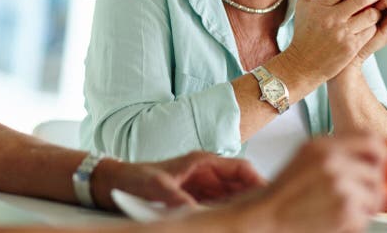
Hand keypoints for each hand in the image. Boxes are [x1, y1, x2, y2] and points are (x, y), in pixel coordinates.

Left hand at [91, 151, 265, 208]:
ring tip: (257, 222)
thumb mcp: (157, 186)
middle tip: (269, 215)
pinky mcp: (196, 202)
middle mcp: (207, 174)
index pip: (241, 168)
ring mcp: (203, 189)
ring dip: (244, 209)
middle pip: (242, 185)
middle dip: (256, 198)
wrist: (116, 183)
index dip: (258, 180)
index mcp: (203, 162)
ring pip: (234, 199)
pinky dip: (229, 217)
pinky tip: (236, 225)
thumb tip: (196, 214)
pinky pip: (220, 209)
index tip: (271, 195)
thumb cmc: (137, 177)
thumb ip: (178, 199)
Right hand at [245, 134, 386, 232]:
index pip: (371, 139)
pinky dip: (357, 221)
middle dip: (373, 184)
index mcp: (323, 145)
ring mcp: (340, 187)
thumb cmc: (286, 190)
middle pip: (377, 171)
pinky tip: (337, 217)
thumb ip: (338, 151)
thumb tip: (372, 157)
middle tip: (362, 192)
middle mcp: (333, 162)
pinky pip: (368, 216)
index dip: (381, 152)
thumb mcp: (308, 156)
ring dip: (366, 205)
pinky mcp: (345, 212)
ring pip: (377, 195)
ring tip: (345, 207)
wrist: (267, 214)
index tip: (380, 162)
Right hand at [284, 0, 386, 81]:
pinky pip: (370, 31)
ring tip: (377, 7)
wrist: (303, 64)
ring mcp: (342, 33)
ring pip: (369, 15)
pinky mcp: (351, 47)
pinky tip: (369, 24)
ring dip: (376, 9)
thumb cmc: (303, 34)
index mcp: (319, 6)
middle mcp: (331, 18)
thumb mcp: (301, 8)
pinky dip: (372, 26)